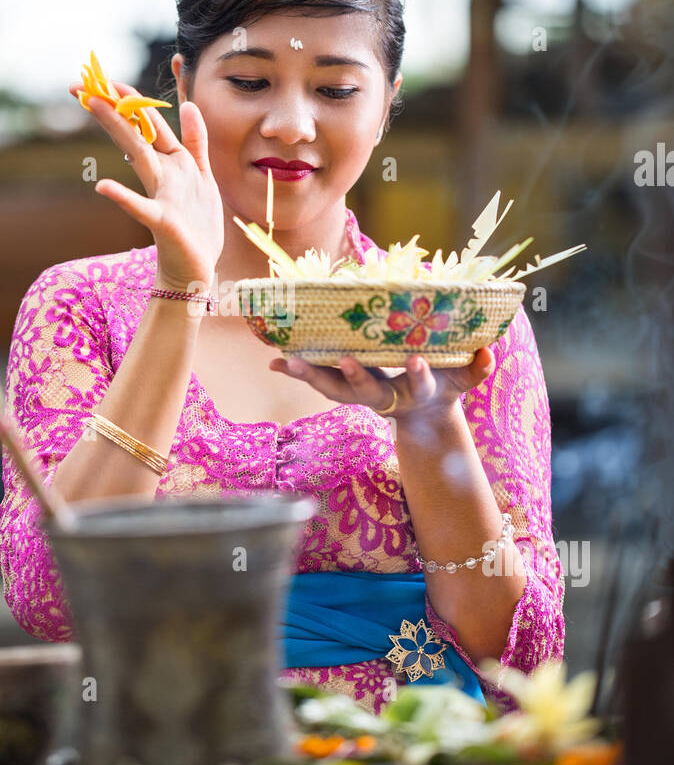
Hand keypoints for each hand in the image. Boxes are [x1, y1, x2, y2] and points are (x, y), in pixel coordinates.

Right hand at [71, 79, 223, 290]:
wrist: (196, 267)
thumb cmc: (196, 224)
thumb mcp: (201, 176)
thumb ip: (194, 142)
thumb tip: (189, 105)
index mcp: (174, 162)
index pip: (148, 124)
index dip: (130, 101)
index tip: (107, 79)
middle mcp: (162, 174)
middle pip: (137, 133)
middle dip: (114, 108)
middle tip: (85, 85)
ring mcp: (160, 196)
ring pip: (138, 156)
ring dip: (118, 130)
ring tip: (95, 106)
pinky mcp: (163, 222)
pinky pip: (141, 208)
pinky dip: (123, 197)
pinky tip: (102, 186)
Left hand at [269, 347, 495, 421]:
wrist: (421, 413)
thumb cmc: (444, 387)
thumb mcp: (464, 381)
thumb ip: (478, 369)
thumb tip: (490, 350)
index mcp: (414, 393)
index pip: (419, 385)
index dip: (418, 375)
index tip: (416, 361)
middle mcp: (383, 398)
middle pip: (365, 393)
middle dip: (355, 378)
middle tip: (343, 361)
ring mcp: (360, 395)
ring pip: (333, 389)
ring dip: (311, 375)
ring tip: (287, 361)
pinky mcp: (343, 388)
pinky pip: (317, 381)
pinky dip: (296, 372)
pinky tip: (273, 362)